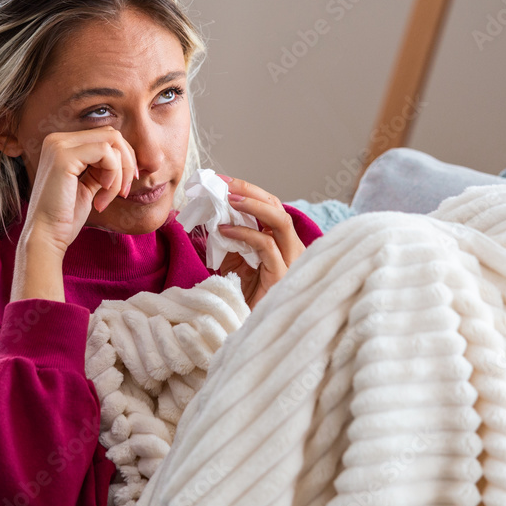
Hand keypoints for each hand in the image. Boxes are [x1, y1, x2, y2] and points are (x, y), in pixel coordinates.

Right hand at [22, 127, 137, 257]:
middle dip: (127, 163)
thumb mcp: (88, 184)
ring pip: (112, 143)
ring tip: (107, 198)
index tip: (126, 185)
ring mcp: (58, 145)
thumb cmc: (67, 215)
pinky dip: (113, 176)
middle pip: (111, 135)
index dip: (125, 159)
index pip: (106, 136)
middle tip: (124, 191)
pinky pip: (106, 153)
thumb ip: (101, 167)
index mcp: (62, 144)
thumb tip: (127, 156)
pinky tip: (101, 196)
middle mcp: (57, 140)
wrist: (47, 236)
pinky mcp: (63, 156)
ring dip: (120, 173)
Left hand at [214, 174, 304, 308]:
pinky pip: (266, 246)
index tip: (222, 181)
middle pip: (277, 208)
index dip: (248, 191)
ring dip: (252, 206)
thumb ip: (230, 236)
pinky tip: (223, 230)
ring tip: (228, 198)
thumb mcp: (234, 258)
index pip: (270, 206)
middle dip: (250, 192)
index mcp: (281, 240)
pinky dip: (244, 234)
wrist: (244, 325)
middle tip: (224, 183)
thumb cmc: (242, 294)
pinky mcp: (282, 275)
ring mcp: (290, 260)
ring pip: (280, 222)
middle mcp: (291, 247)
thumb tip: (213, 211)